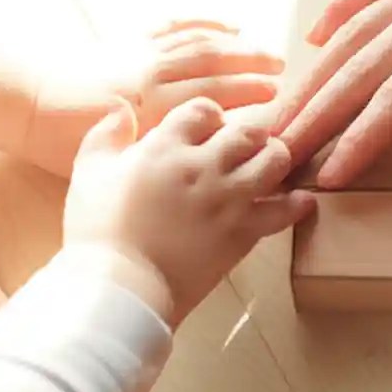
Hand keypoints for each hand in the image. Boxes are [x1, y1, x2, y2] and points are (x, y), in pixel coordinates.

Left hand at [22, 20, 283, 176]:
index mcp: (149, 108)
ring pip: (202, 42)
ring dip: (239, 47)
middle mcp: (152, 74)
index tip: (275, 106)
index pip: (212, 99)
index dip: (248, 100)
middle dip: (253, 72)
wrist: (23, 104)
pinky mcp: (131, 38)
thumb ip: (153, 156)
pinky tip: (228, 26)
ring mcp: (143, 51)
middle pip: (215, 67)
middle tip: (284, 81)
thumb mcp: (107, 163)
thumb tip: (198, 158)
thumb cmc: (60, 144)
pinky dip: (205, 22)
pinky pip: (176, 24)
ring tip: (270, 54)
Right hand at [63, 98, 314, 326]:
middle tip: (246, 146)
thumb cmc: (98, 230)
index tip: (208, 129)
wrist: (119, 284)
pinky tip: (302, 200)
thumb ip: (105, 135)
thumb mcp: (89, 172)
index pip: (204, 109)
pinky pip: (284, 211)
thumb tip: (118, 107)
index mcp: (165, 146)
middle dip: (250, 134)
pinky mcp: (243, 232)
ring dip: (276, 158)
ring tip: (270, 164)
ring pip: (274, 160)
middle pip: (248, 131)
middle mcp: (204, 165)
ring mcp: (228, 198)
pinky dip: (297, 204)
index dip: (210, 115)